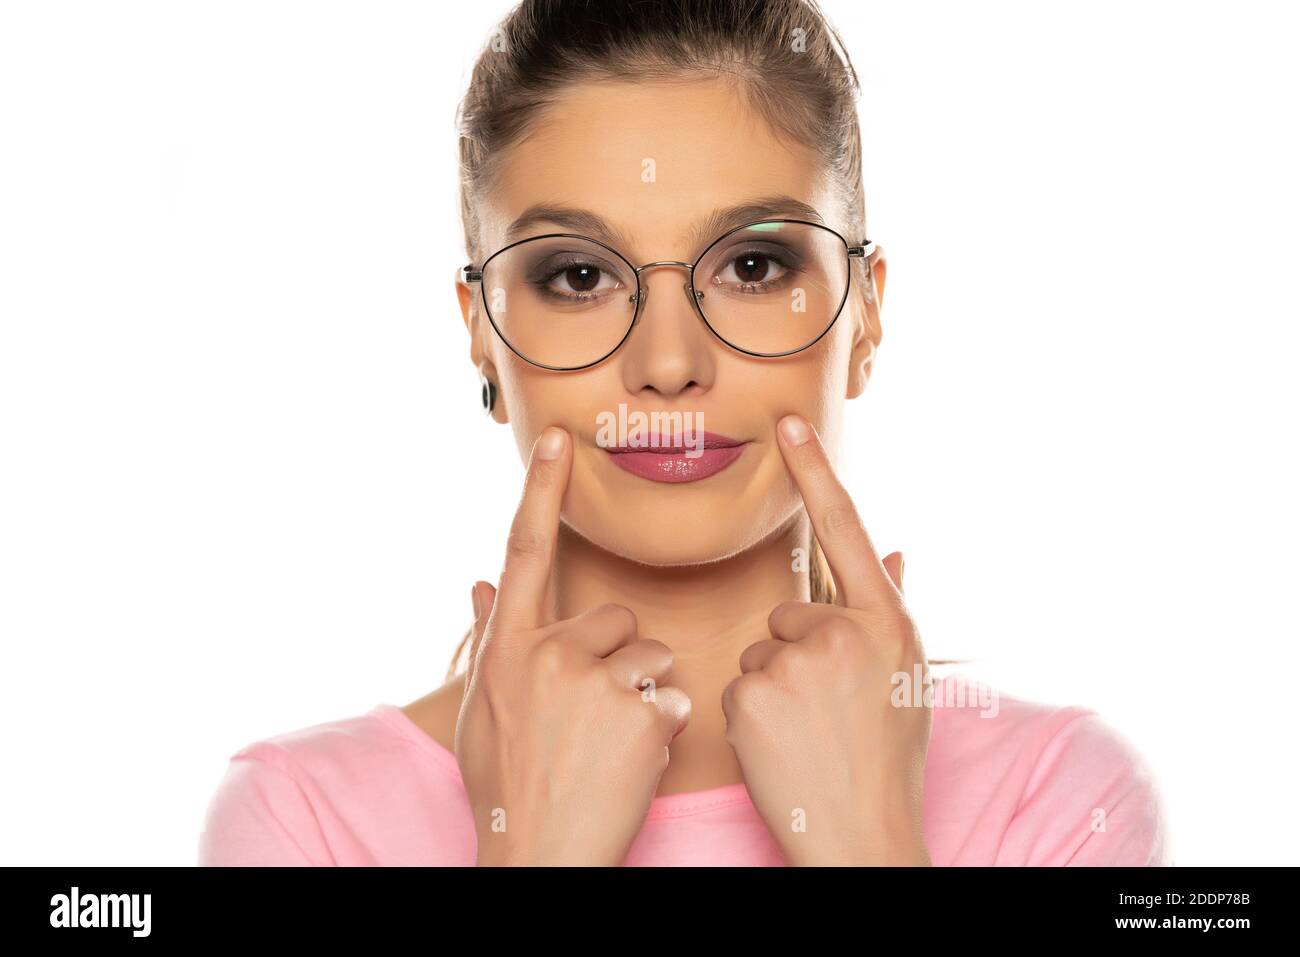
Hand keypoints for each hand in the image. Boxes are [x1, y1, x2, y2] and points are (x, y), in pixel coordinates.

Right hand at [455, 426, 691, 865]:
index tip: (557, 440)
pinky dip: (664, 727)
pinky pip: (674, 697)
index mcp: (508, 649)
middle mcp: (547, 655)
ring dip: (645, 695)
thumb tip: (481, 582)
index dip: (540, 491)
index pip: (525, 551)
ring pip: (652, 656)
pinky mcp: (640, 714)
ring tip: (612, 744)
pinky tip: (633, 761)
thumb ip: (490, 638)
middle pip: (617, 617)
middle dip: (619, 658)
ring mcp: (595, 684)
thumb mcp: (483, 710)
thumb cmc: (507, 784)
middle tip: (597, 715)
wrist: (540, 854)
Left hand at [720, 414, 931, 865]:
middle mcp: (843, 632)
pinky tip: (779, 743)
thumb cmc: (887, 757)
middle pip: (789, 612)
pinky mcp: (752, 693)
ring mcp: (795, 662)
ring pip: (760, 648)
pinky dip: (749, 711)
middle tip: (824, 709)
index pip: (843, 529)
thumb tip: (897, 549)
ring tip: (805, 731)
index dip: (815, 472)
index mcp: (886, 623)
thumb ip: (892, 607)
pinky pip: (736, 681)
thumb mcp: (907, 678)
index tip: (787, 422)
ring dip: (773, 684)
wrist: (861, 834)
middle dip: (795, 652)